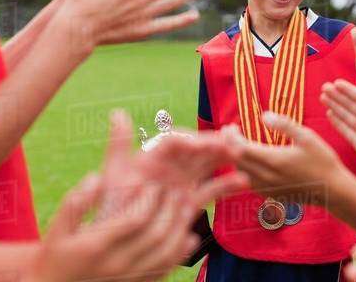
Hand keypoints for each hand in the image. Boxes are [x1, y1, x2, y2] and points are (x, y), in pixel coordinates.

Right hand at [25, 176, 197, 281]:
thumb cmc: (57, 254)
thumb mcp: (57, 229)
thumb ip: (76, 202)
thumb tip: (96, 177)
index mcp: (97, 246)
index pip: (135, 220)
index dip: (149, 200)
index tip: (152, 185)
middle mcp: (117, 264)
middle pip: (156, 234)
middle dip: (169, 209)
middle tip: (174, 191)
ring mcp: (130, 277)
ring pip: (166, 253)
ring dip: (181, 228)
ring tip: (187, 206)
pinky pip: (165, 269)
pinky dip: (181, 252)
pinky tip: (190, 236)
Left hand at [99, 111, 248, 219]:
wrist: (118, 241)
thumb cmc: (112, 207)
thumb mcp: (114, 175)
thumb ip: (118, 145)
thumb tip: (119, 113)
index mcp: (152, 156)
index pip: (175, 141)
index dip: (190, 139)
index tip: (203, 144)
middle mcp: (170, 166)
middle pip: (196, 149)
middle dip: (214, 145)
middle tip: (233, 144)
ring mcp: (182, 182)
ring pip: (207, 164)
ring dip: (224, 157)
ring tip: (240, 154)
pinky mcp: (191, 200)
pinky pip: (212, 189)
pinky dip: (228, 184)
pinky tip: (244, 181)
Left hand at [226, 112, 346, 205]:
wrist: (333, 190)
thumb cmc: (322, 160)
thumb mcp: (307, 137)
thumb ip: (284, 124)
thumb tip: (264, 115)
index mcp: (273, 160)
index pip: (240, 148)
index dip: (230, 137)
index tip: (230, 126)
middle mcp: (267, 177)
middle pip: (236, 161)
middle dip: (228, 146)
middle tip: (228, 133)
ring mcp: (268, 188)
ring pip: (241, 174)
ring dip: (235, 159)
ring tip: (236, 145)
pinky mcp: (272, 195)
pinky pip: (249, 183)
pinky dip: (244, 171)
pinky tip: (249, 162)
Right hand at [321, 81, 355, 195]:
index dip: (348, 90)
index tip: (336, 82)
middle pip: (350, 105)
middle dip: (337, 96)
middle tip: (324, 87)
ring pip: (345, 116)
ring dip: (334, 106)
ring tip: (322, 97)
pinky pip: (345, 130)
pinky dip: (337, 123)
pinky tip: (329, 114)